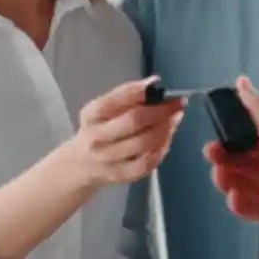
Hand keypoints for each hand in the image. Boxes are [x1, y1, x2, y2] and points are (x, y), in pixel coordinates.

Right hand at [65, 76, 184, 187]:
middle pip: (134, 120)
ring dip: (165, 128)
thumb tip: (154, 83)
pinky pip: (147, 163)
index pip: (116, 99)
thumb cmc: (98, 129)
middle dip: (160, 110)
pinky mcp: (121, 175)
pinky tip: (167, 139)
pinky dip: (161, 149)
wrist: (81, 164)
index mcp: (92, 114)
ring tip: (174, 119)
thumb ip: (126, 96)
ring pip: (144, 142)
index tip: (159, 84)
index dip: (140, 91)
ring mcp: (108, 159)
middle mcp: (97, 137)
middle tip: (177, 103)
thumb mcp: (104, 109)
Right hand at [204, 77, 258, 238]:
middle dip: (221, 162)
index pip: (240, 143)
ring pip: (237, 186)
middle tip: (214, 161)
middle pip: (234, 165)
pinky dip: (238, 204)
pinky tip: (234, 198)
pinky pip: (248, 209)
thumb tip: (240, 79)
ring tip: (224, 179)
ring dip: (226, 182)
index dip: (224, 143)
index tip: (211, 143)